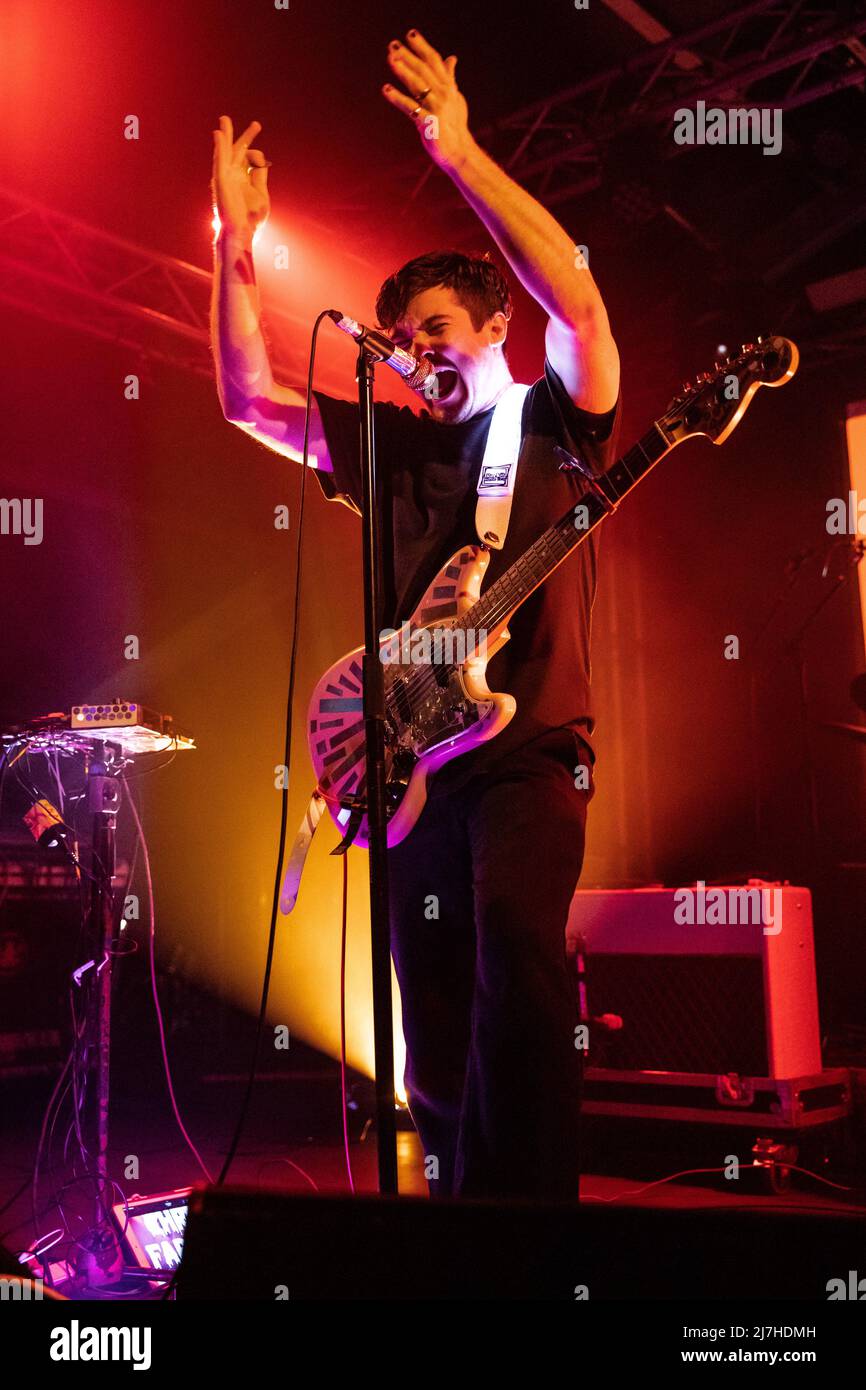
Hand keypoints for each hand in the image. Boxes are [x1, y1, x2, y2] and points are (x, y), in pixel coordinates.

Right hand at [211, 115, 270, 242]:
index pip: (249, 159)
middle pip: (238, 152)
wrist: (242, 233)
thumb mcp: (262, 194)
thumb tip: (260, 159)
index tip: (261, 161)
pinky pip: (219, 161)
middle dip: (246, 137)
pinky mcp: (221, 181)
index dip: (257, 156)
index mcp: (243, 180)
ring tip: (224, 119)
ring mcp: (226, 178)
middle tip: (256, 124)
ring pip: (225, 152)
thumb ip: (260, 176)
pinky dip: (219, 147)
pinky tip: (218, 135)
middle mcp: (233, 176)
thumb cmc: (251, 219)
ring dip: (225, 136)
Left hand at [382, 30, 474, 171]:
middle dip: (408, 56)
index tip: (411, 34)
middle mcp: (443, 94)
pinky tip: (386, 89)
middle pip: (424, 70)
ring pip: (418, 85)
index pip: (434, 61)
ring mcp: (436, 108)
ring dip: (403, 71)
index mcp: (448, 86)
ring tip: (390, 60)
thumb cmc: (455, 124)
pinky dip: (398, 98)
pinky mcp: (428, 123)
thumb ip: (450, 77)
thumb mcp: (455, 97)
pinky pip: (411, 108)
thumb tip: (451, 58)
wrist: (459, 150)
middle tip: (393, 45)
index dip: (422, 46)